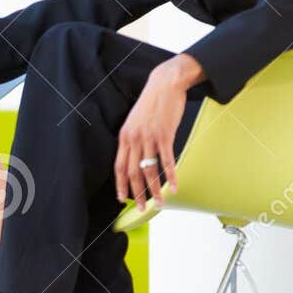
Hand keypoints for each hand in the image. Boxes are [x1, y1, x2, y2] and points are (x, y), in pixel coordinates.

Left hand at [114, 55, 199, 209]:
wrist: (165, 84)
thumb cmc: (152, 103)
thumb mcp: (135, 121)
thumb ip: (133, 139)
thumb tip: (134, 158)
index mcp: (124, 136)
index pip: (118, 167)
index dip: (120, 185)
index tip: (122, 199)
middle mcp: (134, 138)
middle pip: (132, 173)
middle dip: (137, 194)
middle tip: (141, 208)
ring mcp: (149, 137)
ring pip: (149, 170)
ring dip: (155, 190)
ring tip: (160, 203)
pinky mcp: (165, 135)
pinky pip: (167, 161)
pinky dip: (171, 176)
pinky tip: (174, 187)